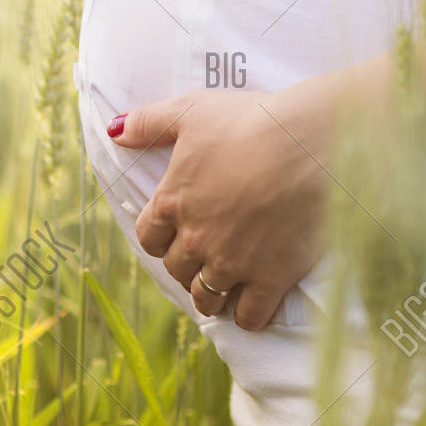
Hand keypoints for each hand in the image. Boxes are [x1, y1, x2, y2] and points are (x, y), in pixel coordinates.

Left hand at [107, 80, 340, 330]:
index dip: (159, 238)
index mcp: (174, 201)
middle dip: (186, 266)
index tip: (173, 235)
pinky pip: (249, 315)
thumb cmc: (251, 121)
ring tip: (222, 289)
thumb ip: (149, 122)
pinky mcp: (270, 278)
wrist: (311, 144)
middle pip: (177, 270)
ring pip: (207, 298)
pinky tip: (253, 306)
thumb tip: (114, 130)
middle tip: (203, 258)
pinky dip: (247, 315)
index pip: (149, 237)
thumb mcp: (193, 110)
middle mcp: (196, 239)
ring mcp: (233, 263)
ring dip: (210, 295)